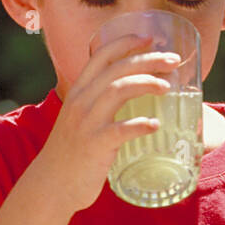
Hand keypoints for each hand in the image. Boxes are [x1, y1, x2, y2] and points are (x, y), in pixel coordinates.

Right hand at [35, 34, 182, 214]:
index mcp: (78, 92)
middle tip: (173, 60)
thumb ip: (100, 107)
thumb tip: (134, 100)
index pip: (101, 56)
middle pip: (117, 69)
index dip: (126, 43)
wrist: (51, 185)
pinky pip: (121, 130)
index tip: (149, 38)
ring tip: (168, 87)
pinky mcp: (94, 145)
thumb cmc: (71, 154)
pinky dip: (140, 124)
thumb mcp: (80, 121)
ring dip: (147, 83)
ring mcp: (87, 123)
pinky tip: (155, 124)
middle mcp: (80, 102)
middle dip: (148, 59)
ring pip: (118, 90)